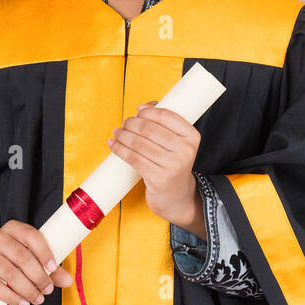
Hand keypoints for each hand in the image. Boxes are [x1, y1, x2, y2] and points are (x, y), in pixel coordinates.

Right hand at [0, 220, 72, 304]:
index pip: (31, 236)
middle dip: (39, 276)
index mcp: (13, 229)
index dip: (44, 252)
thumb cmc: (6, 259)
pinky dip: (10, 297)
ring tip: (37, 299)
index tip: (54, 268)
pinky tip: (21, 303)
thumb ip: (46, 267)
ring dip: (27, 289)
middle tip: (48, 290)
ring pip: (9, 273)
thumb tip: (68, 280)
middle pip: (22, 257)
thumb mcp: (25, 257)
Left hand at [109, 101, 201, 230]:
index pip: (166, 116)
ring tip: (117, 133)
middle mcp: (185, 151)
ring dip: (123, 135)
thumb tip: (143, 107)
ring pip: (139, 143)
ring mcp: (172, 166)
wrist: (177, 197)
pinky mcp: (158, 178)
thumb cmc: (173, 165)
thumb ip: (164, 123)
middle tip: (124, 124)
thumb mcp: (177, 144)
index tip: (138, 112)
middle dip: (132, 123)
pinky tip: (113, 144)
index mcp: (192, 137)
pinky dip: (119, 149)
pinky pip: (133, 158)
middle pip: (150, 128)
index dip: (148, 111)